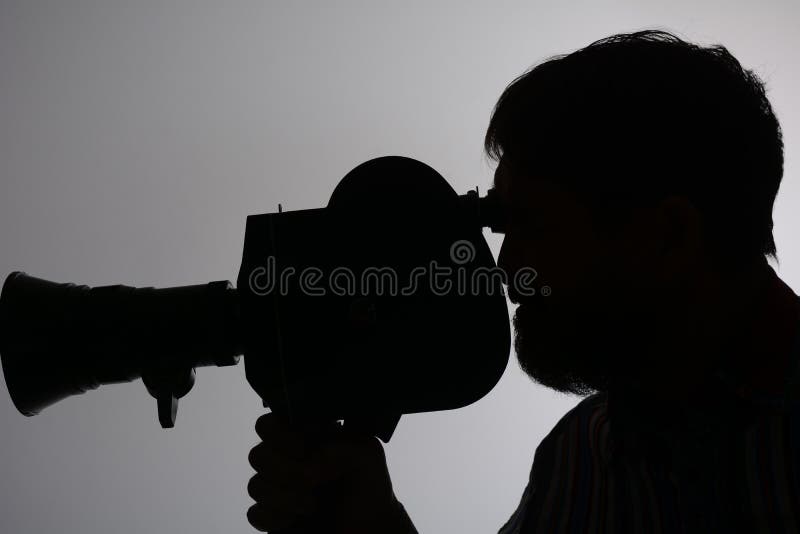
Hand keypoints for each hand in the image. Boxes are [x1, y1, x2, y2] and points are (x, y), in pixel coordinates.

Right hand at [246, 413, 413, 532]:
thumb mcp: (367, 454)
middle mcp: (286, 459)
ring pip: (255, 486)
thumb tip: (307, 464)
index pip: (270, 424)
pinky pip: (255, 515)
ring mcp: (277, 488)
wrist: (370, 527)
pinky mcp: (272, 516)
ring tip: (313, 504)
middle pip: (257, 455)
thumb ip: (340, 446)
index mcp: (304, 435)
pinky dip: (275, 517)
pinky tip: (296, 519)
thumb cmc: (369, 484)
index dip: (279, 435)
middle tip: (311, 480)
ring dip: (284, 497)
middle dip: (284, 470)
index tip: (303, 449)